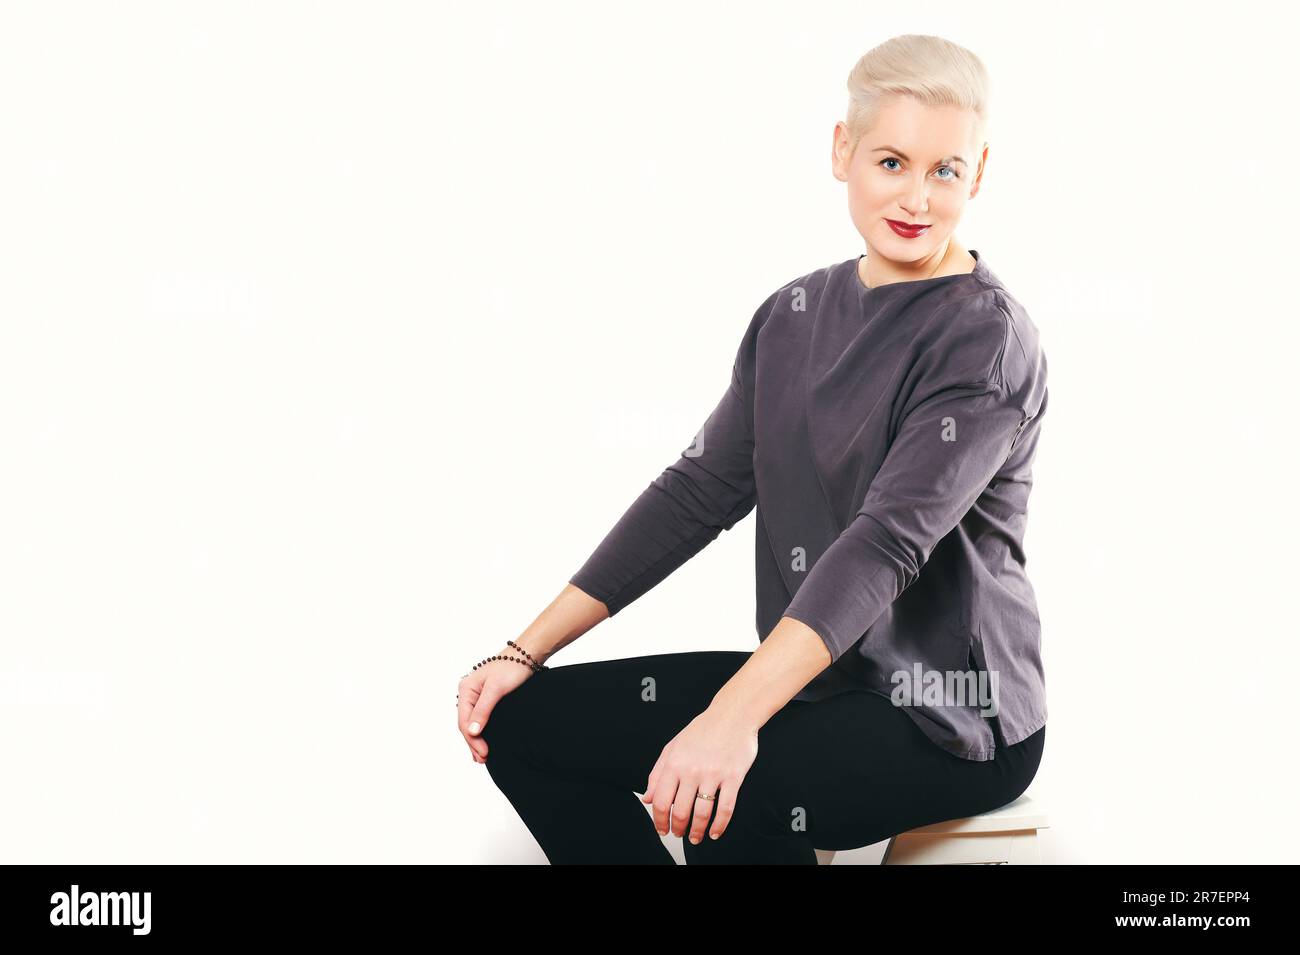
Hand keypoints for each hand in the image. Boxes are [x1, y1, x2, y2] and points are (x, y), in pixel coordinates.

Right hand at [457, 652, 536, 762]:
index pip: (464, 721)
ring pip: (471, 722)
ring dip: (476, 739)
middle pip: (466, 723)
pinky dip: (480, 730)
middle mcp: (467, 692)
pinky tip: (483, 741)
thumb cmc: (512, 668)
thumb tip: (472, 731)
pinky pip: (478, 717)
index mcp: (466, 689)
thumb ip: (483, 710)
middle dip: (473, 743)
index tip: (484, 753)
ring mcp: (475, 695)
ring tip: (481, 757)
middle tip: (483, 760)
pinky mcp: (485, 697)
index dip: (473, 740)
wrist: (526, 655)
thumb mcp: (496, 690)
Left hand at [640, 705, 758, 843]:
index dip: (659, 820)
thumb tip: (647, 798)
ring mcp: (713, 774)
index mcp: (674, 763)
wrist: (733, 714)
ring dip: (697, 831)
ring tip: (695, 837)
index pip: (661, 801)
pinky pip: (725, 808)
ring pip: (702, 813)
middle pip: (680, 811)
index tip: (662, 829)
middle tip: (679, 834)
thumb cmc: (703, 729)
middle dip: (678, 828)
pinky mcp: (733, 777)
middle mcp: (692, 769)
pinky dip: (720, 825)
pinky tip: (715, 832)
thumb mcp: (673, 747)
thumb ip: (657, 773)